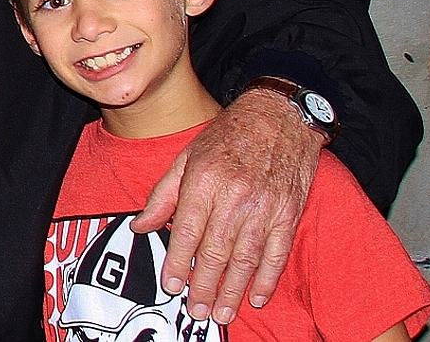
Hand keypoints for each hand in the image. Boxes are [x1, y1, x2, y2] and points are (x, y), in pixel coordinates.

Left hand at [132, 87, 322, 323]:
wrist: (277, 116)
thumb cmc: (228, 135)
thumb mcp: (188, 155)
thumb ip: (164, 193)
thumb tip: (141, 225)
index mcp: (204, 179)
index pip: (187, 230)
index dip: (178, 262)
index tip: (171, 286)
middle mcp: (234, 194)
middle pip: (215, 250)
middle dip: (203, 285)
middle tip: (195, 311)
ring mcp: (264, 205)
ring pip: (245, 258)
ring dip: (232, 290)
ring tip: (220, 313)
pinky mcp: (288, 212)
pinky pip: (276, 252)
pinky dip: (266, 278)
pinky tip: (256, 296)